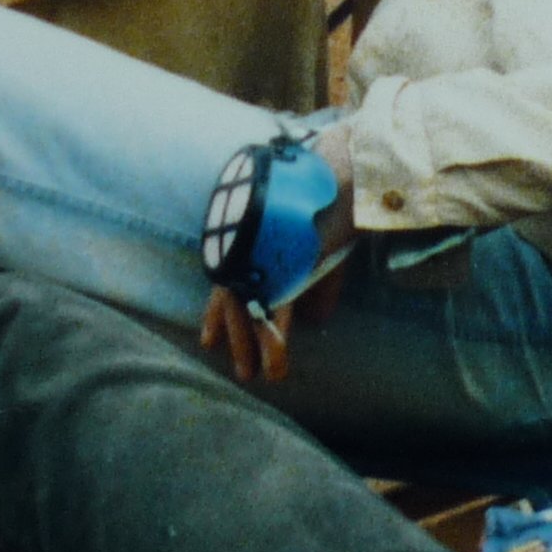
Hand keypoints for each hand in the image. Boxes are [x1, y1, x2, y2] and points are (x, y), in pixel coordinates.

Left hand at [194, 127, 355, 382]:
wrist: (343, 175)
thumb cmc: (329, 202)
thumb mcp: (316, 248)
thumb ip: (313, 285)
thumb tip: (315, 320)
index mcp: (248, 240)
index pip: (224, 283)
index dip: (215, 315)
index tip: (208, 341)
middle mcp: (248, 249)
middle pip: (231, 302)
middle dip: (235, 339)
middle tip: (241, 372)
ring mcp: (262, 258)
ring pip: (247, 313)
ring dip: (250, 348)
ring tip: (253, 377)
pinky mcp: (282, 269)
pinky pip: (274, 315)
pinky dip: (275, 344)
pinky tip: (277, 367)